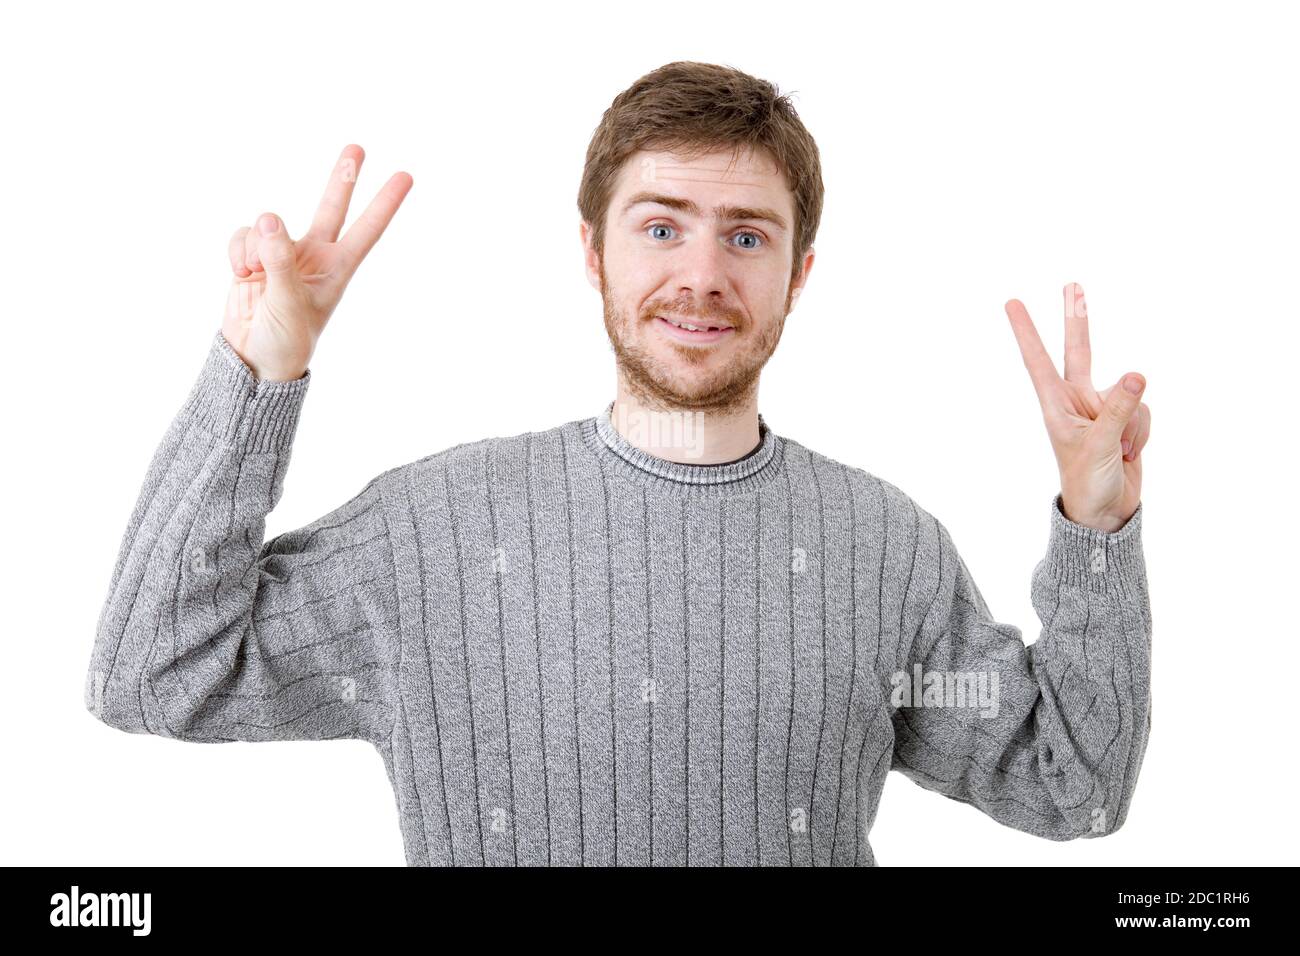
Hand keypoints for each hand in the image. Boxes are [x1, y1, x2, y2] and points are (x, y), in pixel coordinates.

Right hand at [222, 144, 412, 380]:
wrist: (253, 359)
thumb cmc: (286, 339)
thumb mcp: (288, 302)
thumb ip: (279, 259)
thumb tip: (269, 218)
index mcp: (337, 269)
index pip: (367, 230)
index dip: (385, 203)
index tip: (407, 176)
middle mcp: (314, 256)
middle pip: (331, 208)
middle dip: (342, 177)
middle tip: (358, 147)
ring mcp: (283, 254)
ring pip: (268, 225)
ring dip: (255, 247)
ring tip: (255, 277)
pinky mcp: (254, 257)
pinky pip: (244, 235)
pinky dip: (237, 251)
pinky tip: (241, 274)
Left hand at [1005, 283, 1150, 532]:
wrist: (1108, 512)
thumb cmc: (1089, 483)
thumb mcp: (1100, 447)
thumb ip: (1119, 410)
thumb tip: (1137, 374)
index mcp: (1055, 405)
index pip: (1038, 360)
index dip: (1026, 331)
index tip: (1011, 303)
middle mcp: (1076, 400)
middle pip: (1079, 351)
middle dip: (1077, 319)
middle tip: (1071, 284)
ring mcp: (1101, 408)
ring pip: (1129, 394)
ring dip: (1132, 423)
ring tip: (1119, 450)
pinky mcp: (1125, 417)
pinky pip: (1144, 411)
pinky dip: (1142, 432)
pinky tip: (1130, 451)